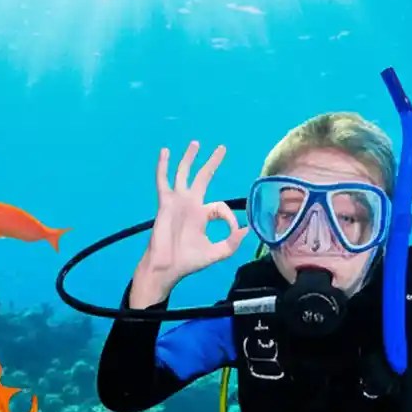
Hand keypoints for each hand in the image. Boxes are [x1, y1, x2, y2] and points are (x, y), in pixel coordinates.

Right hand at [129, 141, 249, 307]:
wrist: (166, 267)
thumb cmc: (188, 261)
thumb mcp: (216, 253)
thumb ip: (232, 243)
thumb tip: (247, 229)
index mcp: (203, 215)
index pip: (221, 206)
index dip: (231, 217)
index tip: (235, 230)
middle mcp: (191, 204)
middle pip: (203, 178)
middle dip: (212, 163)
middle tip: (222, 148)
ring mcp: (178, 202)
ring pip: (184, 174)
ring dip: (189, 158)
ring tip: (195, 143)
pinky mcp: (166, 203)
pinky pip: (163, 181)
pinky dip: (163, 166)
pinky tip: (165, 152)